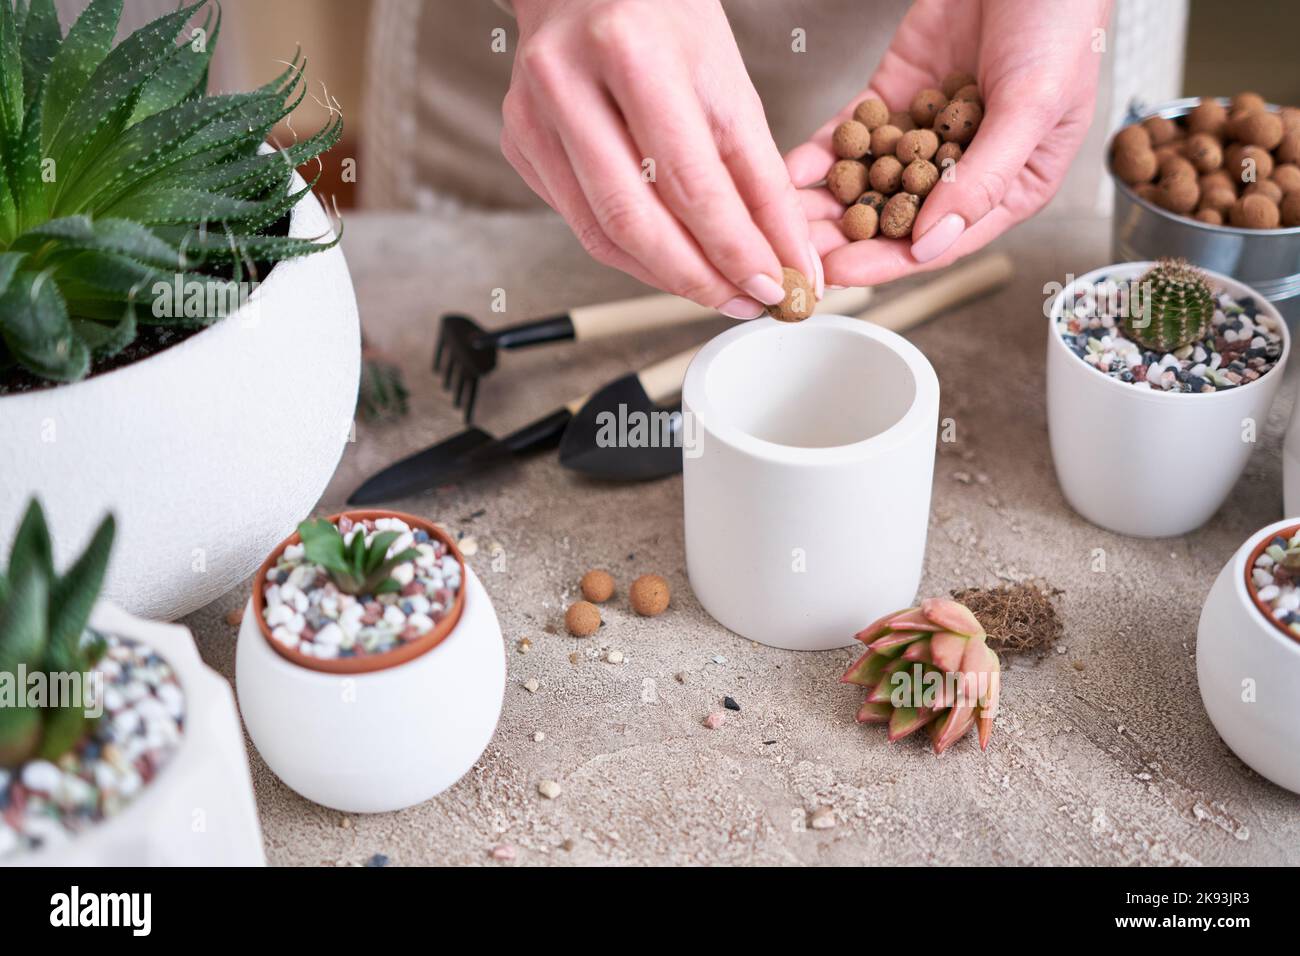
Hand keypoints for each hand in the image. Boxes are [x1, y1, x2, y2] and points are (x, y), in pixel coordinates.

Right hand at [503, 0, 819, 317]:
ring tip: (717, 290)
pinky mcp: (519, 142)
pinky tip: (671, 261)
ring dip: (668, 277)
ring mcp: (533, 116)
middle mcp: (568, 82)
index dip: (738, 248)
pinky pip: (582, 223)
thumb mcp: (726, 78)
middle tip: (746, 300)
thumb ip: (757, 173)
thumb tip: (787, 257)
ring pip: (604, 234)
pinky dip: (633, 254)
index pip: (693, 182)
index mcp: (631, 51)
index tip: (777, 283)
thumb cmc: (662, 16)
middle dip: (701, 277)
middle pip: (637, 220)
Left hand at [787, 0, 1110, 286]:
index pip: (942, 239)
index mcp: (1011, 188)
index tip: (840, 274)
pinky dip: (823, 152)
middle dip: (845, 237)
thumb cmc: (1061, 26)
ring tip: (780, 222)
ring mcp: (926, 132)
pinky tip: (789, 171)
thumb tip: (933, 244)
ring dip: (825, 203)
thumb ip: (984, 177)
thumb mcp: (1033, 105)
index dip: (889, 260)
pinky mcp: (896, 95)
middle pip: (897, 218)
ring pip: (869, 180)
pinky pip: (853, 133)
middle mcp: (964, 168)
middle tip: (795, 255)